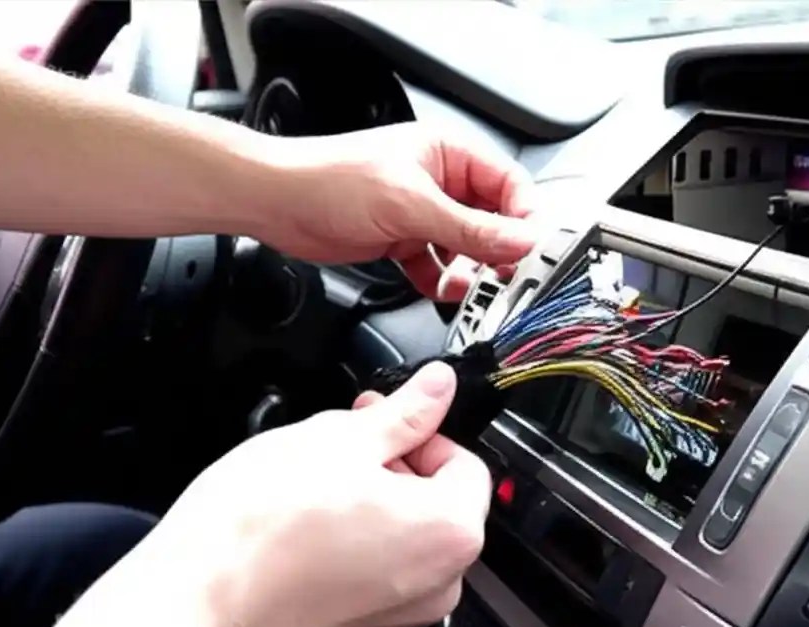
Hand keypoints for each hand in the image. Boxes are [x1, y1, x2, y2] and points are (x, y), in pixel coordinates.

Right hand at [136, 362, 489, 626]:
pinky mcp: (359, 625)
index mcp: (451, 533)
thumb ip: (404, 412)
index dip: (418, 431)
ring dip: (369, 499)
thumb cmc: (262, 531)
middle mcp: (438, 582)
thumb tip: (438, 387)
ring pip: (402, 533)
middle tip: (340, 444)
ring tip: (313, 483)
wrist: (199, 603)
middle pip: (435, 500)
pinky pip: (374, 566)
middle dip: (392, 464)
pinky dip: (351, 538)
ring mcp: (399, 611)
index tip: (379, 420)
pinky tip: (304, 520)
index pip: (464, 461)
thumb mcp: (339, 440)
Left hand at [251, 121, 537, 300]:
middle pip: (492, 221)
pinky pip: (437, 266)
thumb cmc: (330, 180)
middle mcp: (440, 182)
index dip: (525, 218)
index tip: (531, 251)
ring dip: (469, 272)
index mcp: (449, 154)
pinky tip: (438, 290)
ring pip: (466, 249)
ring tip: (465, 287)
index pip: (509, 185)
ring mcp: (422, 213)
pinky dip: (441, 282)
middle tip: (503, 278)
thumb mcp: (411, 205)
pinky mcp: (403, 241)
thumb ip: (470, 229)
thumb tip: (519, 241)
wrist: (277, 203)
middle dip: (498, 252)